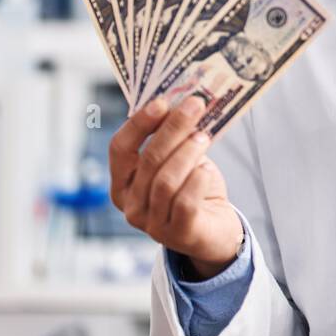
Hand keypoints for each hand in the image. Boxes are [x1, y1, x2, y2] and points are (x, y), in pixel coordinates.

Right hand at [108, 96, 243, 278]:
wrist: (215, 230)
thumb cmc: (193, 189)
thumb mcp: (179, 161)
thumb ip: (173, 140)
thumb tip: (182, 102)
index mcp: (123, 184)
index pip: (120, 149)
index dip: (139, 124)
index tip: (161, 101)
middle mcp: (131, 206)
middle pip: (147, 160)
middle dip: (172, 129)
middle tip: (194, 105)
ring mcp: (152, 224)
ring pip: (165, 181)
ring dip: (187, 153)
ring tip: (203, 136)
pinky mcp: (179, 234)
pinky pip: (185, 202)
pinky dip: (197, 180)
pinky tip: (207, 169)